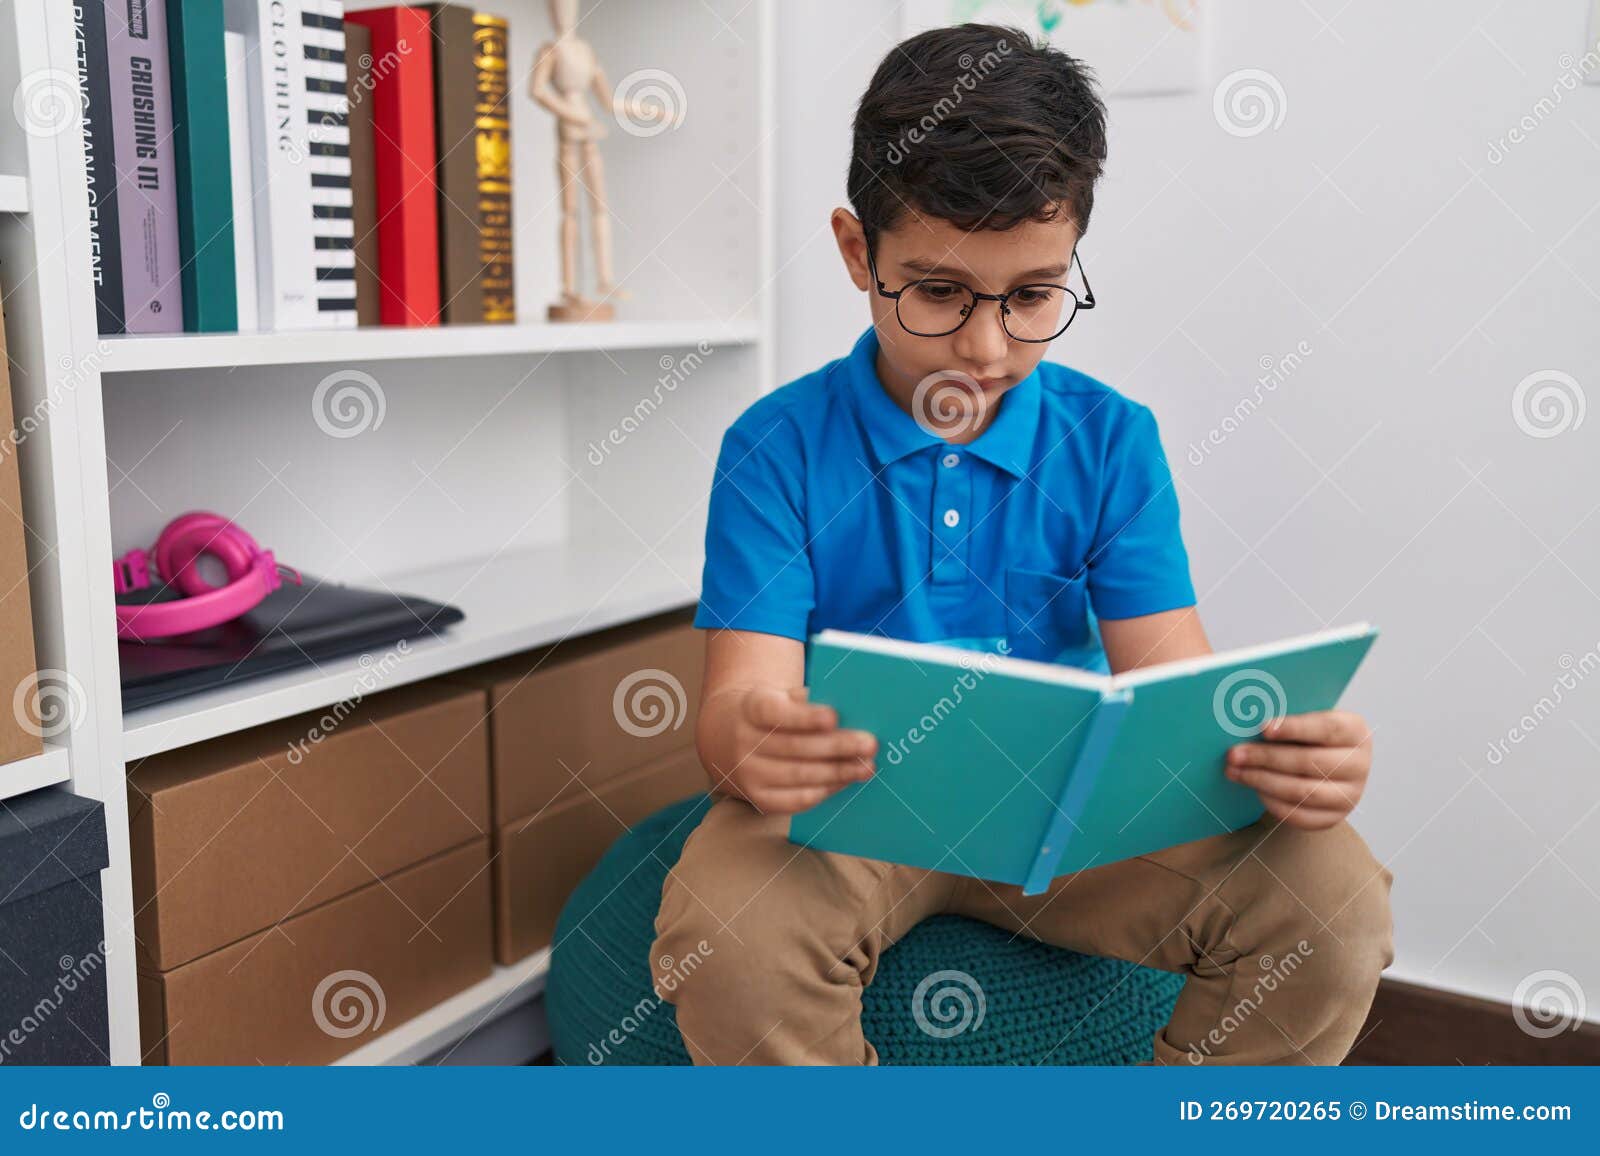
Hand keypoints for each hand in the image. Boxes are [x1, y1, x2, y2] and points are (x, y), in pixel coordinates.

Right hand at [717, 686, 876, 814]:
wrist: (727, 737)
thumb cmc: (769, 712)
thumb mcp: (780, 696)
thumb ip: (808, 700)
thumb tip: (850, 709)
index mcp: (751, 708)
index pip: (776, 713)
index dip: (804, 717)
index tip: (834, 717)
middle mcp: (744, 742)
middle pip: (794, 747)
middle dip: (836, 746)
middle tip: (869, 744)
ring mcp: (748, 773)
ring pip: (798, 775)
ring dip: (837, 772)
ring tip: (866, 767)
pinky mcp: (758, 798)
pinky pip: (795, 799)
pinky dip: (824, 791)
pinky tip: (845, 782)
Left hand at [1224, 710, 1371, 829]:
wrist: (1327, 765)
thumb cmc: (1309, 736)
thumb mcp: (1307, 719)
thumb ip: (1287, 718)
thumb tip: (1246, 721)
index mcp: (1355, 731)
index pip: (1327, 728)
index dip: (1295, 728)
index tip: (1264, 728)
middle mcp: (1358, 764)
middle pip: (1310, 762)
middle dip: (1266, 758)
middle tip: (1234, 754)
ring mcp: (1350, 795)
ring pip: (1302, 791)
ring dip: (1262, 781)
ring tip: (1235, 771)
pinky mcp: (1334, 817)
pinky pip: (1300, 815)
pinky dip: (1272, 802)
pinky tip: (1253, 788)